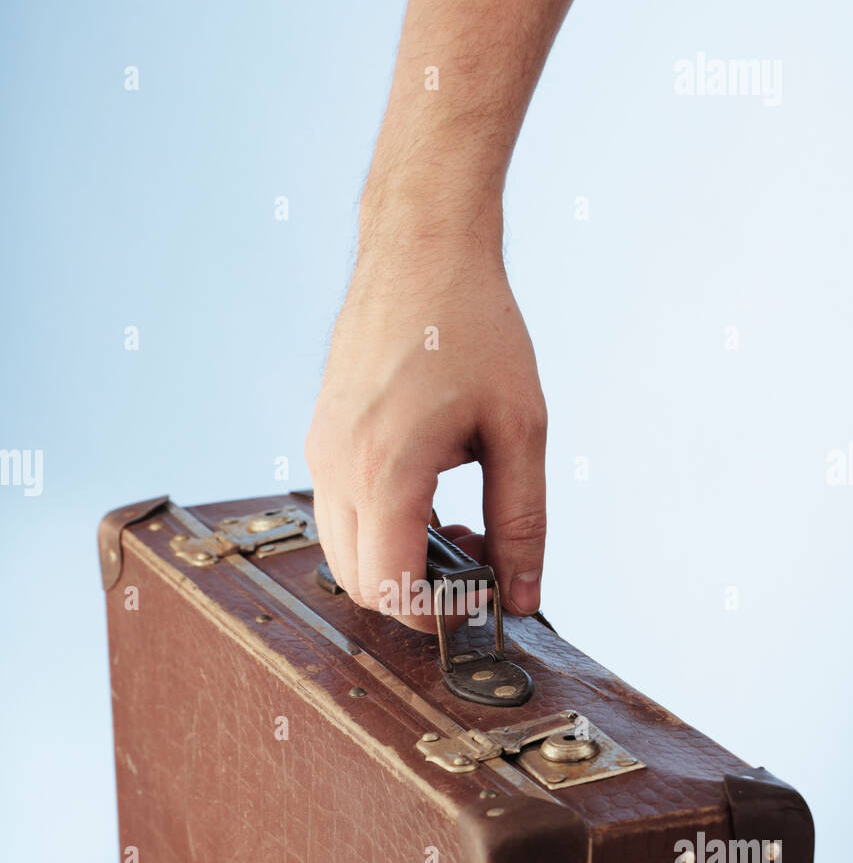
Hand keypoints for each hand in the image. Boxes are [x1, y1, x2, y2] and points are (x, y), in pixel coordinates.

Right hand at [305, 222, 546, 633]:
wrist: (420, 249)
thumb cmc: (471, 324)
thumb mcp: (520, 429)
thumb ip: (523, 521)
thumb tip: (523, 593)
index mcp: (386, 470)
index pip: (390, 589)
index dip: (436, 613)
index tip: (482, 594)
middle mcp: (337, 468)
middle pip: (361, 583)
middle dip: (418, 594)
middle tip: (477, 561)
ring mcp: (321, 452)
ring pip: (344, 552)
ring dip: (398, 561)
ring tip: (459, 523)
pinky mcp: (321, 438)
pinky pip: (340, 513)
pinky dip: (380, 528)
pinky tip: (430, 494)